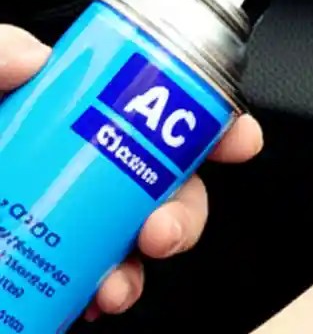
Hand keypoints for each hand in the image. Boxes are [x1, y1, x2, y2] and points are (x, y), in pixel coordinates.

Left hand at [0, 25, 264, 321]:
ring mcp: (49, 221)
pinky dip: (111, 291)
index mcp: (45, 116)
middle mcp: (60, 167)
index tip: (235, 137)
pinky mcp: (38, 271)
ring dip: (149, 257)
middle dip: (186, 203)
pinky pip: (98, 281)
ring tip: (124, 275)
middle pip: (158, 177)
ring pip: (136, 236)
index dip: (201, 116)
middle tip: (166, 223)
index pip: (138, 103)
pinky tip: (98, 297)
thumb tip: (32, 59)